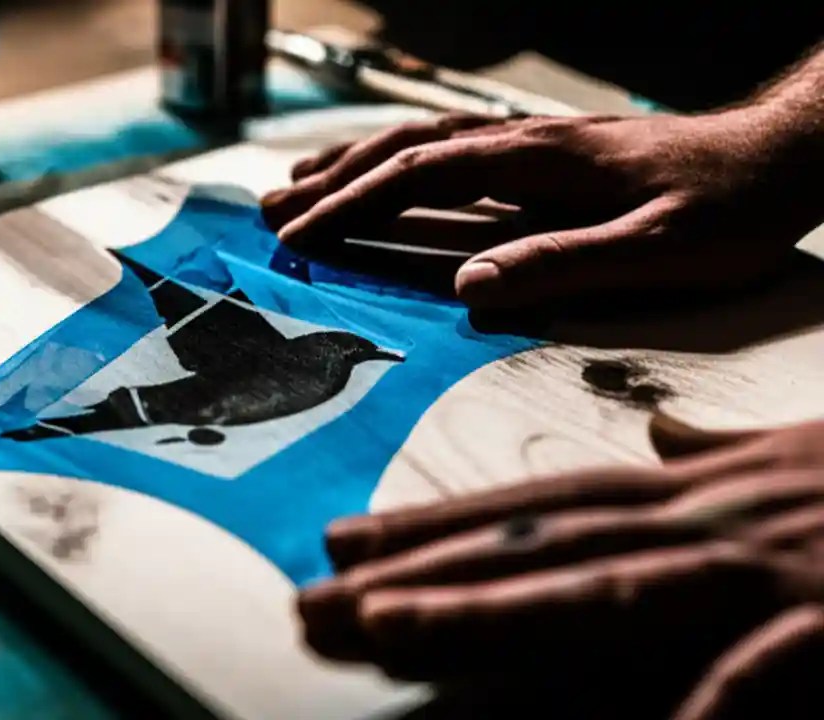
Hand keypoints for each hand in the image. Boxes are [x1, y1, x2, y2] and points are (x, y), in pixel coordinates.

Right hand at [261, 110, 818, 309]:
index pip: (419, 175)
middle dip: (330, 181)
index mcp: (536, 161)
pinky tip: (383, 173)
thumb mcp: (656, 251)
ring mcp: (529, 143)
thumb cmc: (727, 207)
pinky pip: (449, 148)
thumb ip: (560, 266)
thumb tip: (465, 290)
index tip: (296, 239)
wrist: (782, 154)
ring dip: (352, 163)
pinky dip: (397, 159)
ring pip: (419, 141)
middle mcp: (520, 142)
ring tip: (295, 184)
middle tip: (268, 213)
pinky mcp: (543, 154)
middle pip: (403, 149)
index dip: (352, 206)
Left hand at [299, 415, 823, 718]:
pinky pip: (762, 674)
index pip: (540, 506)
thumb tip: (663, 446)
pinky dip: (705, 703)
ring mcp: (773, 570)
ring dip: (493, 612)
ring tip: (383, 629)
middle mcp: (710, 521)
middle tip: (311, 602)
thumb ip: (722, 459)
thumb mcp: (804, 458)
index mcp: (697, 492)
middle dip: (419, 574)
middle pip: (540, 547)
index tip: (342, 542)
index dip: (436, 524)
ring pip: (607, 592)